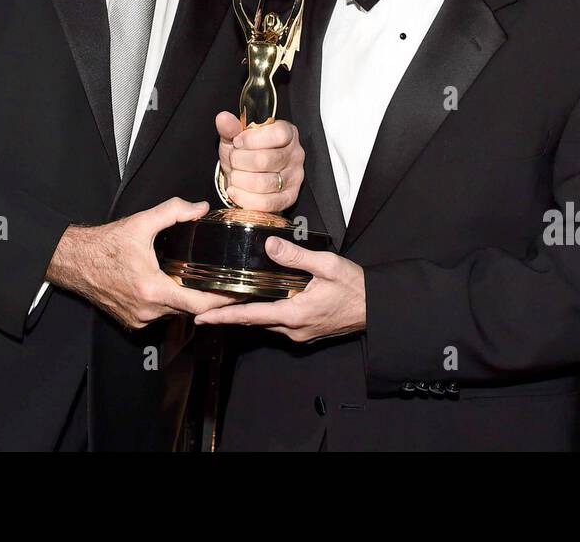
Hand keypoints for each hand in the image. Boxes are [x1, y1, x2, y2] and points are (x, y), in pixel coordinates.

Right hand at [46, 198, 237, 329]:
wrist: (74, 261)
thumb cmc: (105, 245)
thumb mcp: (141, 223)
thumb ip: (174, 211)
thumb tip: (201, 209)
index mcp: (153, 290)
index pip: (199, 305)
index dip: (224, 300)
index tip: (241, 292)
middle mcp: (147, 311)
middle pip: (191, 310)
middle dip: (209, 297)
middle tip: (229, 283)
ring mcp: (139, 319)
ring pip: (176, 312)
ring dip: (188, 299)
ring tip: (205, 281)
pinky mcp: (132, 321)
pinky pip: (161, 314)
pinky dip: (171, 302)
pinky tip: (175, 285)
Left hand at [194, 237, 365, 342]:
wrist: (376, 307)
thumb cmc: (354, 287)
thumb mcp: (326, 265)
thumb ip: (296, 256)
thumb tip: (269, 246)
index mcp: (295, 313)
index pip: (251, 316)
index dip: (224, 317)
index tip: (203, 318)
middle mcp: (294, 329)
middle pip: (254, 322)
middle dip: (231, 315)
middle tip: (207, 308)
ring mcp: (300, 333)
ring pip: (266, 323)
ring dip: (248, 314)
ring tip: (228, 302)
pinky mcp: (306, 332)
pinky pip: (279, 324)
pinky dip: (265, 314)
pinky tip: (261, 302)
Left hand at [216, 112, 303, 212]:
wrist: (247, 176)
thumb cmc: (245, 153)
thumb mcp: (236, 137)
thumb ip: (230, 127)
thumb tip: (223, 118)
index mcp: (287, 133)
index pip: (278, 134)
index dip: (252, 139)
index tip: (237, 142)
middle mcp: (296, 155)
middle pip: (265, 160)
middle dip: (239, 161)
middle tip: (233, 160)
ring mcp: (295, 178)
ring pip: (263, 183)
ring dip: (240, 180)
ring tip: (234, 176)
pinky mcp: (289, 198)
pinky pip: (266, 203)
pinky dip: (245, 198)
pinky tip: (235, 191)